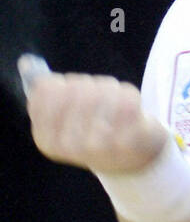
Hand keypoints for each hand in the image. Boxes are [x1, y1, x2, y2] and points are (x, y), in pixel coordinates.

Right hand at [24, 68, 168, 174]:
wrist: (130, 160)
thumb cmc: (92, 130)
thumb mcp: (63, 116)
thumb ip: (45, 91)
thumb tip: (26, 62)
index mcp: (46, 139)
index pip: (46, 90)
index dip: (65, 84)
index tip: (75, 96)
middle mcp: (69, 146)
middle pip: (77, 88)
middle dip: (92, 86)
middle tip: (101, 103)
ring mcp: (98, 146)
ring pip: (104, 90)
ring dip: (113, 91)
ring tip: (116, 109)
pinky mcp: (127, 141)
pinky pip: (127, 99)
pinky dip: (130, 98)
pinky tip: (132, 115)